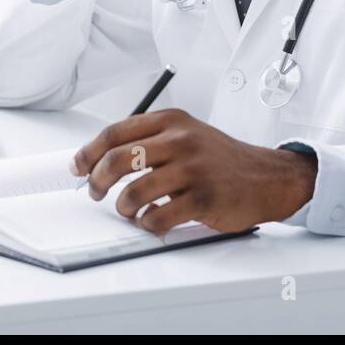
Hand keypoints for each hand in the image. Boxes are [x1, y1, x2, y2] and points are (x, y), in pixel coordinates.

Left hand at [69, 110, 317, 233]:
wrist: (266, 176)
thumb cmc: (221, 159)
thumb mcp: (187, 134)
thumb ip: (151, 140)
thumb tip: (103, 158)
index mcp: (172, 121)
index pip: (115, 132)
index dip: (88, 152)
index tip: (78, 167)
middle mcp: (180, 140)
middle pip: (118, 159)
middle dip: (97, 181)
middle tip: (95, 192)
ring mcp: (192, 168)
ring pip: (135, 190)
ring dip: (123, 207)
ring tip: (128, 211)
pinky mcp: (204, 198)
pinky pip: (160, 216)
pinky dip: (148, 223)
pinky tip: (152, 221)